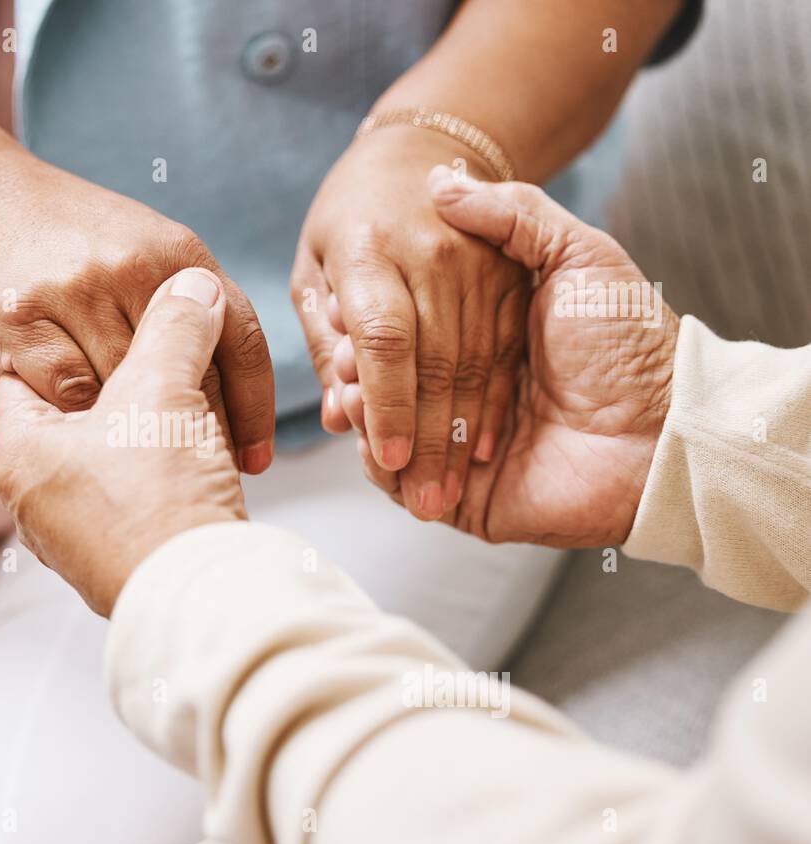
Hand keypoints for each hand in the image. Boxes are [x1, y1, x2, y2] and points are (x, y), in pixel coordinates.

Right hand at [0, 146, 274, 473]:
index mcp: (179, 252)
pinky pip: (66, 392)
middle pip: (188, 378)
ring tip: (135, 461)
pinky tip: (76, 427)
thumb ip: (192, 307)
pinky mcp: (23, 317)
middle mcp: (134, 268)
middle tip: (197, 478)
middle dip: (197, 438)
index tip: (255, 461)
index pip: (241, 340)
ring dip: (132, 434)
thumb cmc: (73, 238)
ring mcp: (77, 291)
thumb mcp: (147, 250)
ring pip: (125, 392)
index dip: (255, 409)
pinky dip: (75, 416)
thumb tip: (237, 398)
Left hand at [0, 267, 246, 614]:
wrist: (202, 601)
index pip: (30, 374)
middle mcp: (32, 502)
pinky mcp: (113, 565)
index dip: (76, 342)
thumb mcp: (165, 390)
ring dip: (150, 437)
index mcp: (19, 454)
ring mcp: (71, 540)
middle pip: (74, 420)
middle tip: (164, 365)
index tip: (114, 326)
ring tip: (193, 415)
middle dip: (123, 390)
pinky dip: (163, 479)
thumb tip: (194, 285)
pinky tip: (200, 465)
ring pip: (107, 464)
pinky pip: (132, 504)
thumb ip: (176, 326)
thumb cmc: (161, 495)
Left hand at [292, 125, 529, 518]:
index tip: (388, 461)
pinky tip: (486, 451)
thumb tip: (340, 416)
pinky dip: (496, 403)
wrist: (416, 151)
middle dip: (430, 439)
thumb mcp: (314, 266)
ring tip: (450, 493)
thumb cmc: (347, 220)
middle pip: (434, 360)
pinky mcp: (512, 273)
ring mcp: (479, 261)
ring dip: (465, 435)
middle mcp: (429, 253)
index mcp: (368, 249)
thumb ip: (324, 340)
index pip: (383, 337)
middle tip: (423, 503)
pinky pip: (505, 349)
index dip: (389, 403)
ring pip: (477, 362)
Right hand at [355, 167, 676, 547]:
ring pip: (385, 433)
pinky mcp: (462, 499)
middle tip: (344, 352)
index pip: (410, 332)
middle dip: (357, 368)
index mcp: (488, 341)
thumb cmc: (629, 342)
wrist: (662, 427)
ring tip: (351, 393)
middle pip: (389, 382)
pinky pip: (400, 484)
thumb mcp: (576, 255)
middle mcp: (470, 394)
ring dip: (361, 411)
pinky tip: (369, 434)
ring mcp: (461, 450)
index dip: (372, 319)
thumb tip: (443, 182)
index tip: (345, 303)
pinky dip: (376, 460)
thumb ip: (512, 216)